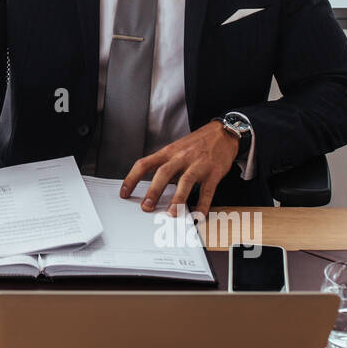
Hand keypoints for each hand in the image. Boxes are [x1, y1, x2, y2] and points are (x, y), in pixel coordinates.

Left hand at [119, 121, 239, 217]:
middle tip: (146, 207)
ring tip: (171, 213)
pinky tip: (198, 214)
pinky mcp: (213, 172)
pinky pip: (207, 191)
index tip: (124, 193)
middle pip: (163, 173)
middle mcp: (181, 157)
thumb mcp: (176, 149)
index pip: (144, 164)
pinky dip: (202, 204)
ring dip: (177, 198)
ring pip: (185, 181)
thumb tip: (154, 189)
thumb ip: (165, 166)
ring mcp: (198, 165)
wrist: (222, 133)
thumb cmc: (196, 144)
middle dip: (153, 191)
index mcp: (168, 152)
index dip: (132, 178)